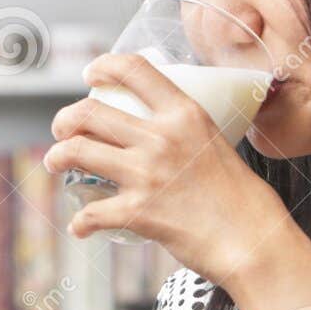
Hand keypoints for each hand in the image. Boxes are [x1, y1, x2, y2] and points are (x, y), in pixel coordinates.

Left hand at [44, 53, 294, 284]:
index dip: (104, 66)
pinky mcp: (137, 212)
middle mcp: (161, 138)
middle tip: (60, 130)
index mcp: (185, 115)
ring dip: (57, 157)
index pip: (135, 70)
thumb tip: (163, 130)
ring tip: (55, 163)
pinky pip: (90, 212)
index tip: (92, 75)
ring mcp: (146, 174)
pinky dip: (80, 222)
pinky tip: (80, 226)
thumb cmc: (244, 199)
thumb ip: (187, 133)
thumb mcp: (217, 145)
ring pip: (75, 152)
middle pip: (89, 112)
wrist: (255, 243)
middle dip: (64, 120)